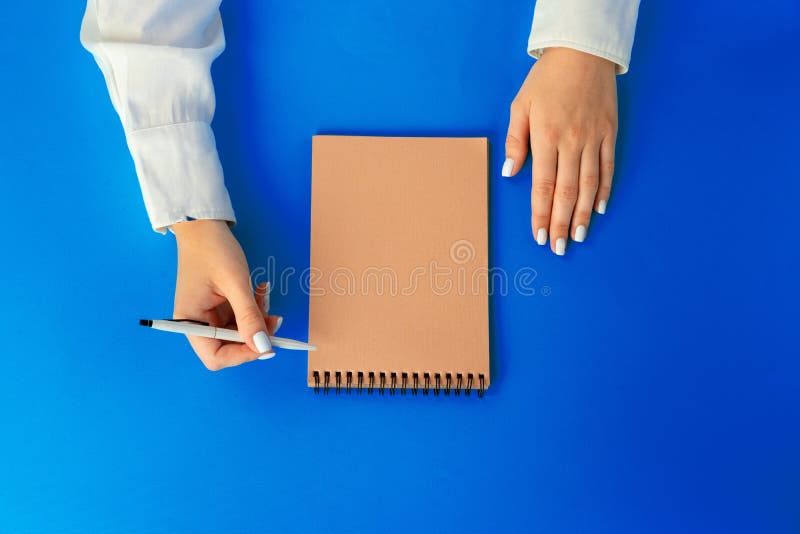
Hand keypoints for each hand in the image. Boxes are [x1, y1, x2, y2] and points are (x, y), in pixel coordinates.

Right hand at [172, 219, 280, 369]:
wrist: (204, 225)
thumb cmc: (213, 250)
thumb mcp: (235, 283)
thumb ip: (249, 317)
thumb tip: (264, 348)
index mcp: (189, 322)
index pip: (215, 356)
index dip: (242, 355)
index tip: (266, 344)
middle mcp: (197, 323)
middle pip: (229, 347)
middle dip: (254, 336)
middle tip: (274, 320)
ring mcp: (209, 315)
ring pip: (240, 332)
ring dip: (258, 320)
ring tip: (265, 297)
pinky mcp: (219, 307)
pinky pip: (241, 317)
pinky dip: (254, 309)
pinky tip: (261, 291)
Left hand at [503, 47, 617, 254]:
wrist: (582, 52)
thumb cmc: (546, 80)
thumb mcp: (520, 106)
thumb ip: (515, 141)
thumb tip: (510, 173)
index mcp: (545, 137)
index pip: (542, 186)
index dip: (541, 214)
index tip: (541, 236)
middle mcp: (571, 142)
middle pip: (566, 192)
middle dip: (562, 223)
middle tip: (560, 248)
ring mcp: (593, 138)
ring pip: (588, 185)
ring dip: (583, 214)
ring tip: (579, 236)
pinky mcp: (610, 132)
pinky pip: (607, 167)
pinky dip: (604, 190)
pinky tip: (599, 209)